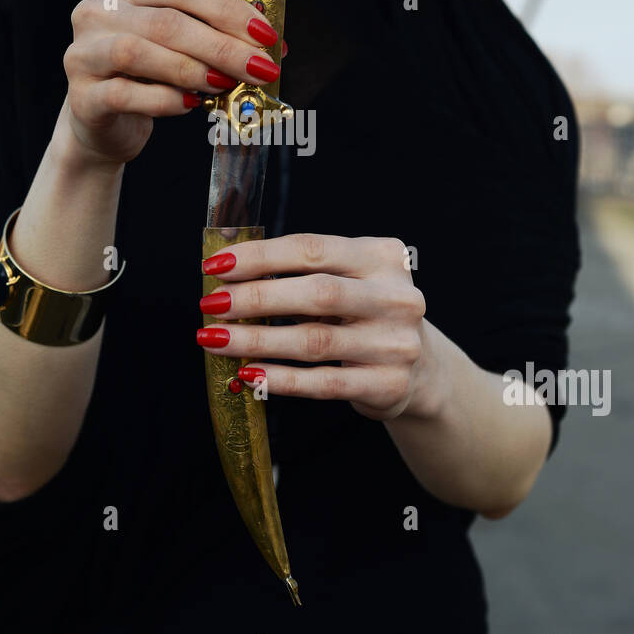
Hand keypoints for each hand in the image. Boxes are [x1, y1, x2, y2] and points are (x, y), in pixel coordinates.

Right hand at [60, 0, 280, 165]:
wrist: (102, 121)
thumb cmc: (149, 75)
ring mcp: (83, 52)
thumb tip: (272, 46)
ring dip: (193, 70)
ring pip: (140, 53)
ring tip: (227, 85)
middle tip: (261, 68)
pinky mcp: (82, 95)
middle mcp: (97, 10)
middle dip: (223, 46)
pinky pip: (125, 94)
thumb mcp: (182, 45)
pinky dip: (164, 100)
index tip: (266, 34)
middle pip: (167, 21)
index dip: (228, 9)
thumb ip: (217, 36)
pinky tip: (190, 105)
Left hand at [197, 233, 431, 421]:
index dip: (260, 256)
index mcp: (382, 257)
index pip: (312, 249)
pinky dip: (281, 379)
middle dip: (255, 297)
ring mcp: (395, 344)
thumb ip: (302, 273)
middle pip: (316, 292)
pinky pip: (323, 383)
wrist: (422, 369)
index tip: (215, 265)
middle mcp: (396, 297)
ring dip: (256, 341)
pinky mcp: (387, 385)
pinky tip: (248, 374)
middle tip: (211, 304)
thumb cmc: (365, 315)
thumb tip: (227, 275)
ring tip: (215, 339)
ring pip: (314, 341)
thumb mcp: (349, 281)